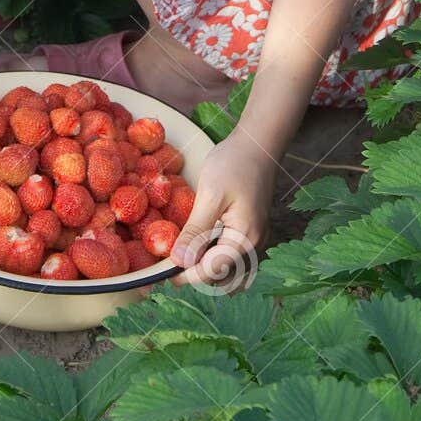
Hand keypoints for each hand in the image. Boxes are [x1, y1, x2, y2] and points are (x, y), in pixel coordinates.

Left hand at [170, 128, 278, 290]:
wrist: (258, 144)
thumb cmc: (234, 164)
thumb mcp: (210, 195)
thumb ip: (195, 231)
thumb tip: (179, 262)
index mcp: (244, 239)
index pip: (212, 271)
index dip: (186, 276)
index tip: (162, 272)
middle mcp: (253, 245)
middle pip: (222, 276)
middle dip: (196, 275)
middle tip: (170, 263)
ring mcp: (255, 239)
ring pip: (228, 269)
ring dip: (206, 268)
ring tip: (183, 253)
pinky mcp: (251, 230)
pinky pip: (232, 255)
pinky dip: (215, 256)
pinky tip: (199, 242)